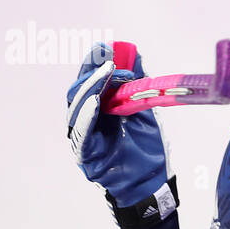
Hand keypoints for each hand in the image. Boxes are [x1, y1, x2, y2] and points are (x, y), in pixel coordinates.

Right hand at [67, 41, 171, 215]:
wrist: (152, 180)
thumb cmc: (147, 147)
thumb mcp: (145, 110)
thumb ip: (137, 85)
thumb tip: (136, 55)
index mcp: (99, 108)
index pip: (90, 81)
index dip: (94, 63)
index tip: (105, 47)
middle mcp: (86, 120)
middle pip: (79, 91)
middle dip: (93, 73)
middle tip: (108, 60)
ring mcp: (83, 137)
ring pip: (77, 108)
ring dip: (90, 89)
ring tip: (104, 74)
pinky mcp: (84, 153)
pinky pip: (81, 132)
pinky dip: (86, 115)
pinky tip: (94, 102)